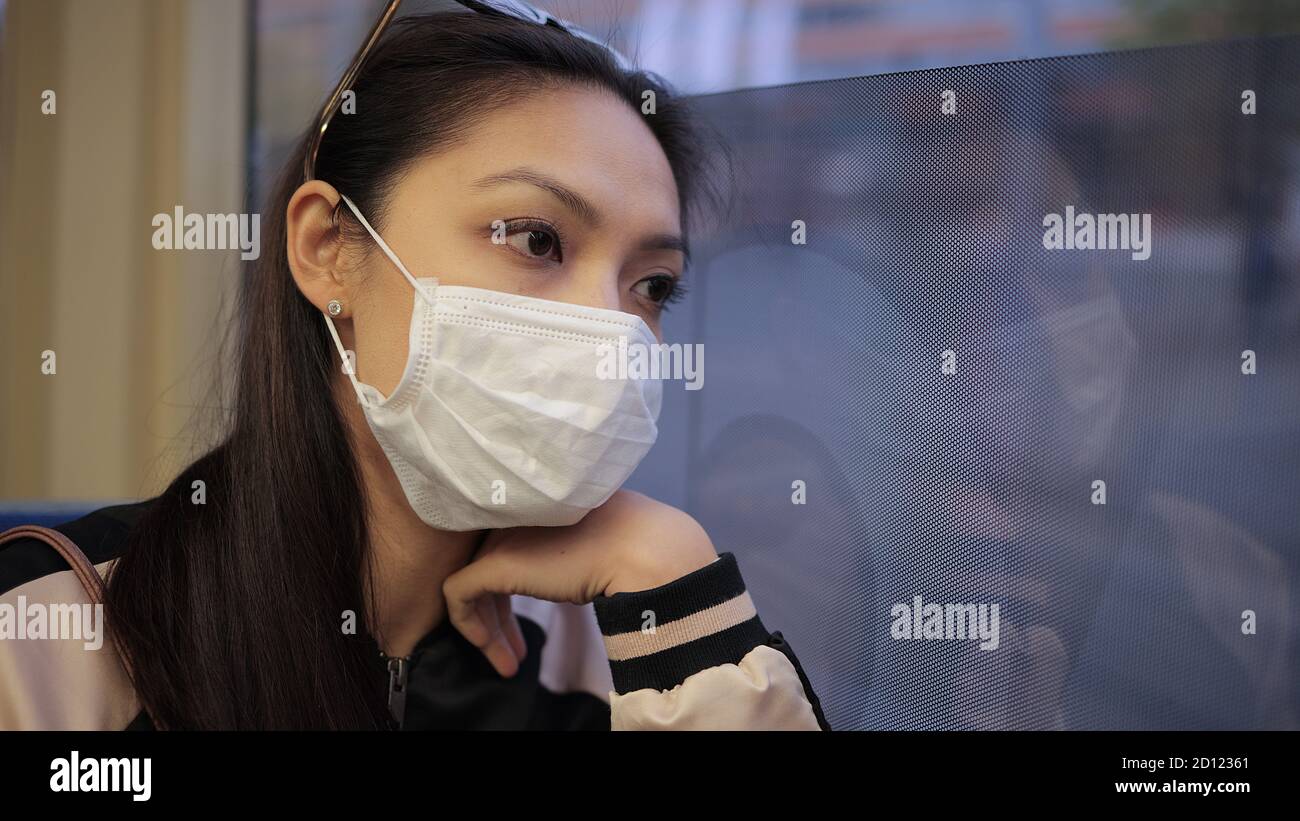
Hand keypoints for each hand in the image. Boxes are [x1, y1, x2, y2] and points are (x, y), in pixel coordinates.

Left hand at [442, 489, 717, 677]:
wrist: (639, 550)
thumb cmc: (629, 550)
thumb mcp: (592, 547)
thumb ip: (571, 552)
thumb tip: (577, 572)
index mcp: (535, 510)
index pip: (507, 550)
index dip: (512, 592)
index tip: (529, 625)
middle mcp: (512, 519)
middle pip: (489, 571)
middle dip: (500, 617)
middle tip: (519, 653)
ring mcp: (500, 540)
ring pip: (473, 586)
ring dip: (489, 629)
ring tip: (509, 665)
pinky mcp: (492, 564)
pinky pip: (458, 594)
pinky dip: (469, 625)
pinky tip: (492, 648)